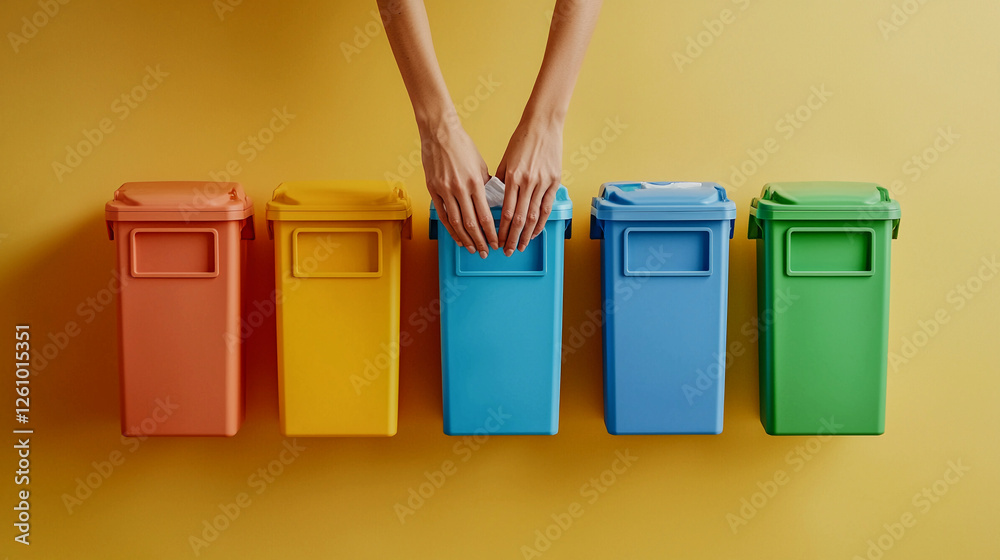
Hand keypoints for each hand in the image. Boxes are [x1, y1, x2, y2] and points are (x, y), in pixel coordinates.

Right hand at [419, 118, 497, 257]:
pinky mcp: (433, 190)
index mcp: (475, 183)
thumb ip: (485, 185)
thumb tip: (492, 203)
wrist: (440, 133)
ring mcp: (444, 191)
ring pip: (456, 222)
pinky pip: (443, 215)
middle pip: (471, 223)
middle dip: (480, 241)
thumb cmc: (463, 146)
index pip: (485, 216)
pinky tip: (457, 237)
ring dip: (465, 239)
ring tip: (471, 249)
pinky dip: (450, 229)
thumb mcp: (480, 165)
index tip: (496, 242)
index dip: (491, 233)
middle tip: (485, 252)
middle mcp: (459, 189)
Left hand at [495, 115, 562, 255]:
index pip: (505, 212)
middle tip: (507, 251)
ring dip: (527, 235)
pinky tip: (535, 232)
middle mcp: (527, 182)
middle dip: (512, 238)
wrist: (543, 125)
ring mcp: (542, 182)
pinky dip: (541, 222)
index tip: (497, 241)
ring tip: (521, 246)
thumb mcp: (505, 160)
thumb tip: (496, 201)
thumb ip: (501, 181)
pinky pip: (547, 207)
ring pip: (534, 216)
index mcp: (512, 177)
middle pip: (519, 219)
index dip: (501, 230)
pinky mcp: (554, 181)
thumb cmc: (521, 140)